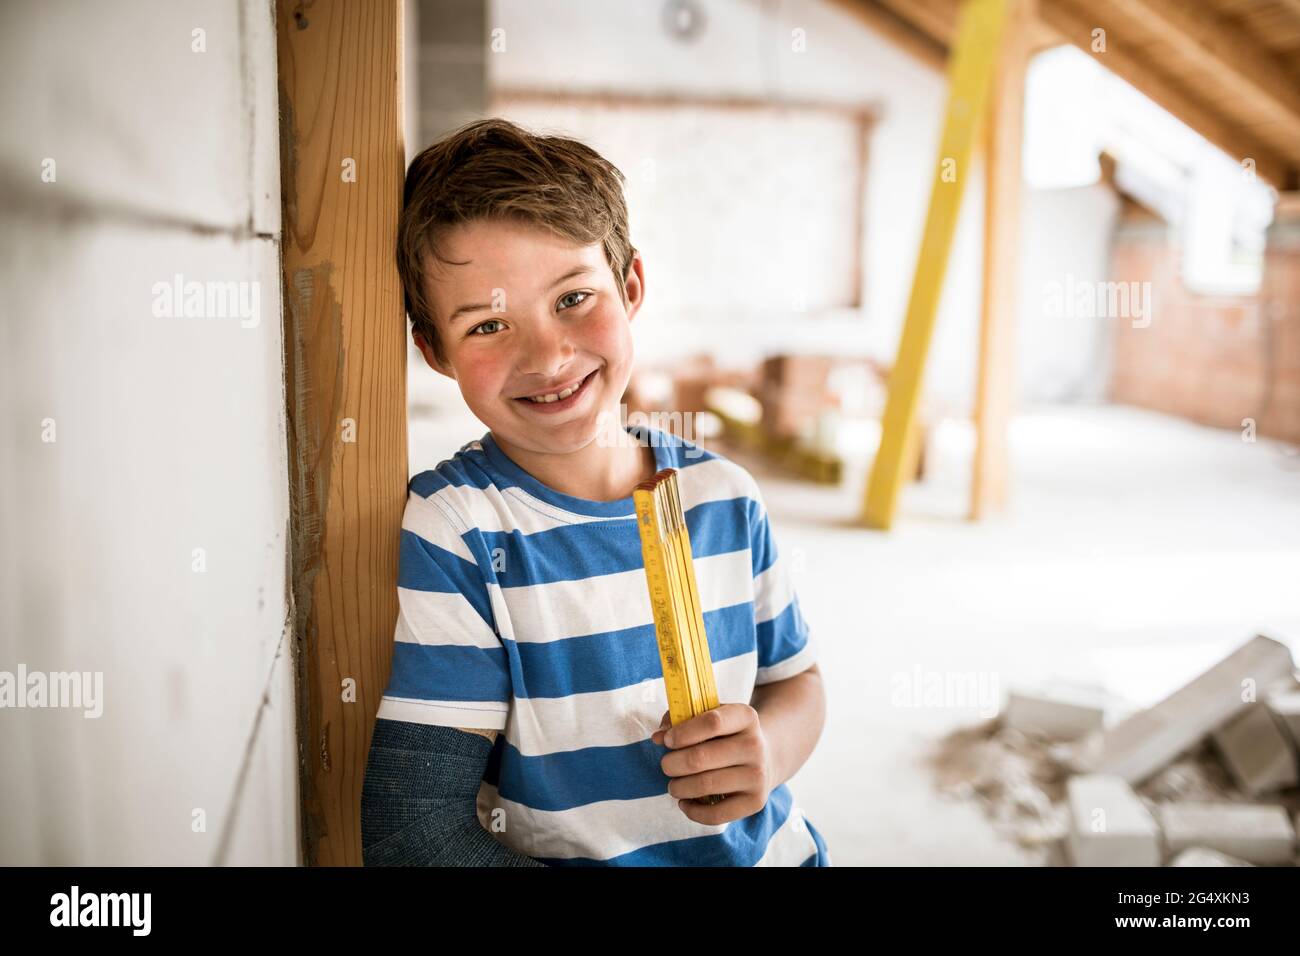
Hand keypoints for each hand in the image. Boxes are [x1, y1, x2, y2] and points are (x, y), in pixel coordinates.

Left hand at [650, 703, 774, 824]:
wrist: (765, 757)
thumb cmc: (727, 735)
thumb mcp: (710, 716)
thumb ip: (681, 720)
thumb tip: (659, 737)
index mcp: (745, 717)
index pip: (712, 722)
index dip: (682, 733)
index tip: (668, 741)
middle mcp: (755, 745)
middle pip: (700, 758)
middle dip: (672, 764)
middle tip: (666, 766)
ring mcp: (758, 775)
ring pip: (705, 785)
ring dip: (678, 787)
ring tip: (674, 785)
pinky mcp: (756, 802)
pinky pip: (716, 814)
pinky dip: (692, 811)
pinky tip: (685, 802)